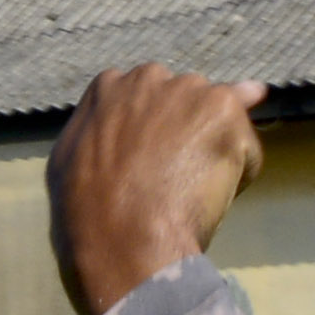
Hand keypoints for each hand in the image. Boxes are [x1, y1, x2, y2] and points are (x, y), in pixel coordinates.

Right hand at [46, 65, 266, 314]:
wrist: (124, 236)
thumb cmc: (85, 209)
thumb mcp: (68, 159)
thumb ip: (93, 130)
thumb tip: (108, 122)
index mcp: (109, 87)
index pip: (145, 94)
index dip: (154, 128)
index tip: (154, 157)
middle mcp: (149, 77)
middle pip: (185, 99)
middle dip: (188, 129)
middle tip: (176, 175)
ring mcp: (190, 91)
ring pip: (218, 120)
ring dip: (215, 149)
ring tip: (193, 191)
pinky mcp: (226, 112)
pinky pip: (246, 147)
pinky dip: (240, 173)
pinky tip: (213, 196)